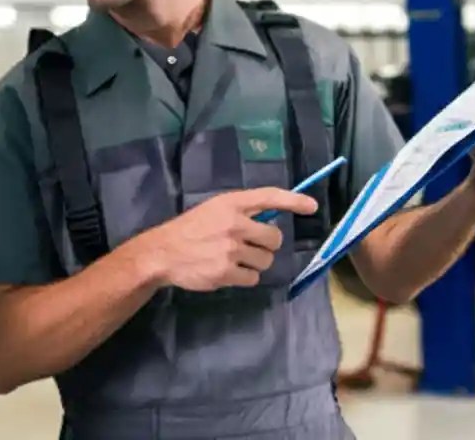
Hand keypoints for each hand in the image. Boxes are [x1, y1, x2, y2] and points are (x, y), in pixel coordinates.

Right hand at [138, 188, 318, 291]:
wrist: (163, 253)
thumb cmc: (190, 229)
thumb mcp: (214, 209)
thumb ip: (240, 212)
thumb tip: (270, 221)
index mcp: (231, 203)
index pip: (269, 197)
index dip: (293, 201)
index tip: (312, 206)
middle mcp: (234, 224)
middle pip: (274, 238)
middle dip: (268, 244)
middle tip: (252, 246)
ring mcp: (231, 249)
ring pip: (265, 260)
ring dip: (256, 262)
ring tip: (235, 260)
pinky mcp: (226, 272)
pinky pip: (252, 277)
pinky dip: (244, 277)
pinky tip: (227, 271)